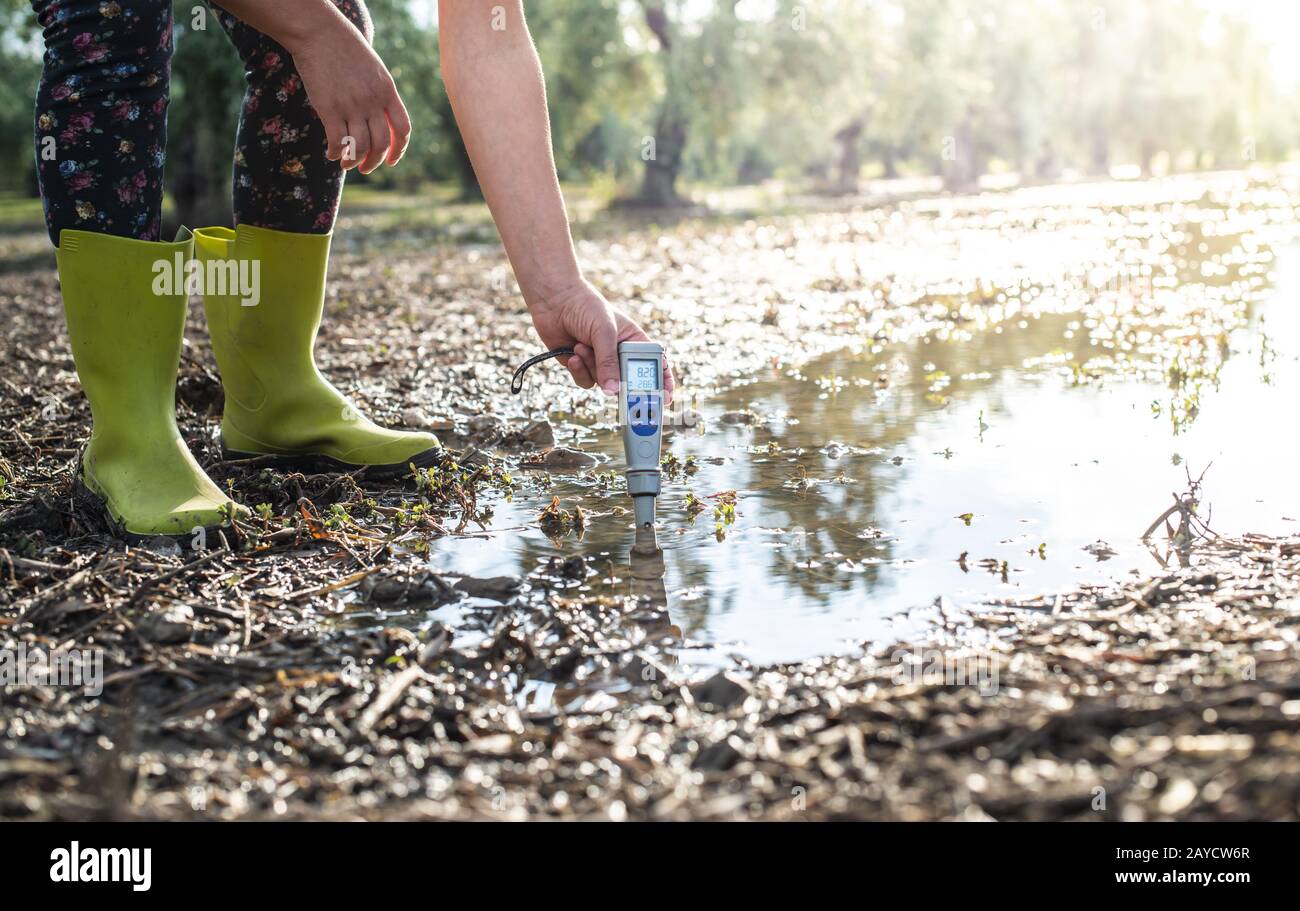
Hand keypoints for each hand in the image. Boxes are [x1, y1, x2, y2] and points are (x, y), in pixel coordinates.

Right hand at [288, 19, 410, 173]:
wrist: (319, 32)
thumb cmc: (345, 47)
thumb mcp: (373, 69)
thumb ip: (380, 93)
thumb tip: (379, 119)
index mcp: (388, 91)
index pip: (403, 129)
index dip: (399, 150)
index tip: (392, 161)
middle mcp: (373, 101)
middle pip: (381, 144)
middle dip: (374, 162)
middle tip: (365, 168)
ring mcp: (351, 106)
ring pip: (360, 147)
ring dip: (353, 161)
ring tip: (346, 164)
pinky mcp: (329, 108)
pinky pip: (337, 141)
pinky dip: (335, 153)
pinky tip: (331, 154)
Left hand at [529, 279, 674, 401]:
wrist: (555, 300)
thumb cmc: (586, 307)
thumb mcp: (604, 332)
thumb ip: (609, 362)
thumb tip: (613, 391)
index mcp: (634, 341)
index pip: (655, 364)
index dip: (663, 381)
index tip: (666, 397)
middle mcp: (620, 354)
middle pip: (629, 382)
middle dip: (622, 386)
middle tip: (619, 390)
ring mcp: (601, 362)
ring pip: (604, 383)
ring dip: (591, 367)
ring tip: (581, 346)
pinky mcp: (582, 366)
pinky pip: (586, 381)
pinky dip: (579, 370)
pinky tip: (572, 353)